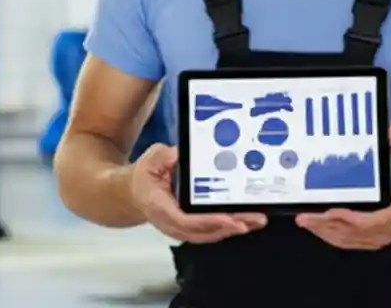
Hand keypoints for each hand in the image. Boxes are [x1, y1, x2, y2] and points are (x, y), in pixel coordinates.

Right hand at [129, 143, 266, 243]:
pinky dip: (229, 228)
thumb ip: (167, 156)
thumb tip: (183, 154)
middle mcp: (171, 223)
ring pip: (209, 235)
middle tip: (252, 219)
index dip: (209, 221)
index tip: (228, 218)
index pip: (185, 220)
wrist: (134, 193)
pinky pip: (211, 232)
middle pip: (203, 231)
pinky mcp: (190, 229)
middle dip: (230, 226)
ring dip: (234, 228)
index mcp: (159, 206)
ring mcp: (180, 229)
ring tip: (256, 220)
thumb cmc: (145, 176)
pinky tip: (246, 221)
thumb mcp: (153, 159)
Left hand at [295, 126, 390, 249]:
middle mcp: (381, 232)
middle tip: (303, 218)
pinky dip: (331, 238)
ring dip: (324, 233)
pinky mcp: (370, 241)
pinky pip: (347, 243)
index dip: (345, 218)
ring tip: (305, 223)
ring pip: (345, 240)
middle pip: (348, 233)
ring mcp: (375, 239)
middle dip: (324, 226)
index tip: (327, 212)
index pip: (365, 222)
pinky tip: (318, 231)